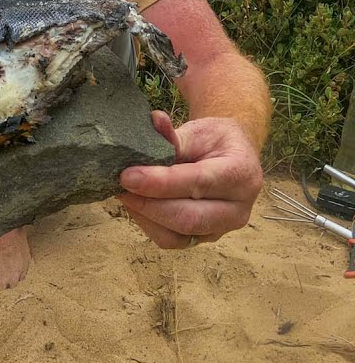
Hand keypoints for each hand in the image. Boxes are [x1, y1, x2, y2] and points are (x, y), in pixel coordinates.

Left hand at [116, 111, 262, 248]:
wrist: (231, 157)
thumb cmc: (214, 141)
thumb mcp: (200, 130)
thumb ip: (175, 134)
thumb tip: (154, 121)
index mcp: (241, 174)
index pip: (198, 183)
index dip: (160, 182)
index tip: (127, 176)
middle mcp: (238, 208)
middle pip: (188, 218)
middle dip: (148, 204)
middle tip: (120, 186)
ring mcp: (222, 228)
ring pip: (177, 235)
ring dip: (144, 215)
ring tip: (125, 193)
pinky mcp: (204, 238)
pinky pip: (171, 240)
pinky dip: (147, 224)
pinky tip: (135, 203)